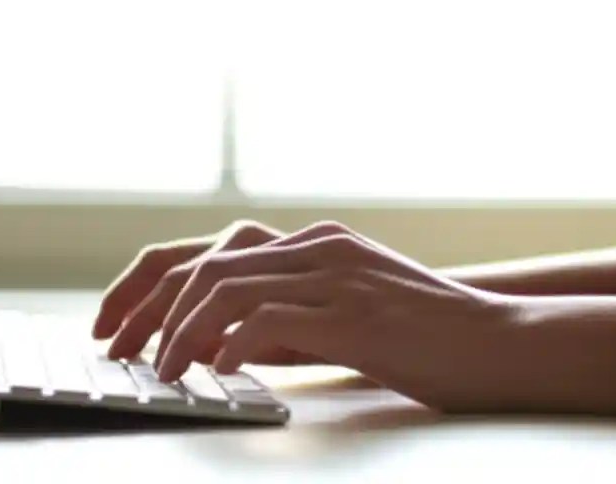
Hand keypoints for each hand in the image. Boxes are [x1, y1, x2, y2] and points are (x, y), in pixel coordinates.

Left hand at [147, 221, 523, 410]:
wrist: (500, 342)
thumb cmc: (425, 337)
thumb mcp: (346, 311)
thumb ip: (288, 314)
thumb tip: (218, 342)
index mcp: (312, 241)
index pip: (208, 251)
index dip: (149, 285)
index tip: (115, 324)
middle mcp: (316, 246)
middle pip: (203, 264)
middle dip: (147, 309)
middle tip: (118, 352)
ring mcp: (335, 275)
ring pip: (225, 287)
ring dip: (180, 332)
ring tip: (162, 372)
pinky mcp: (352, 313)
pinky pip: (268, 320)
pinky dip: (229, 345)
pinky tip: (216, 373)